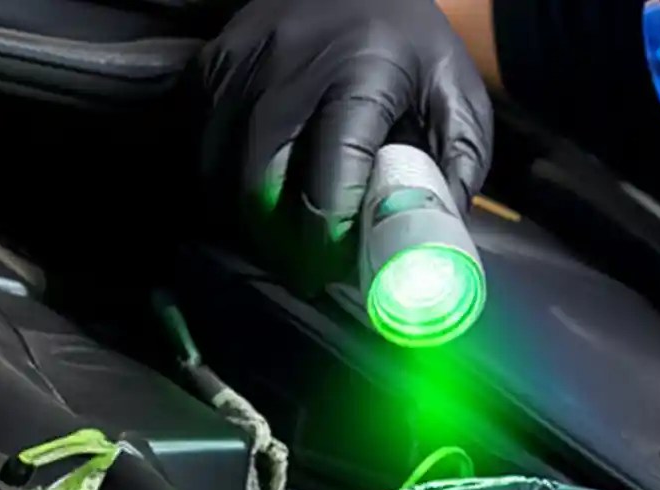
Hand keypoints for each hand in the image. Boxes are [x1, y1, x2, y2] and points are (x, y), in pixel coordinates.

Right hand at [193, 0, 493, 295]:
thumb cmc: (413, 46)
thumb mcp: (458, 96)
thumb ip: (458, 166)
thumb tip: (437, 238)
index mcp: (363, 74)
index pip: (330, 173)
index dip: (329, 235)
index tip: (337, 269)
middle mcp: (293, 64)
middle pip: (260, 177)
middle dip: (277, 238)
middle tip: (300, 272)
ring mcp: (243, 61)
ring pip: (220, 166)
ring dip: (243, 217)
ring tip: (275, 243)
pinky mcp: (212, 62)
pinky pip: (201, 141)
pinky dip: (219, 181)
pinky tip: (251, 198)